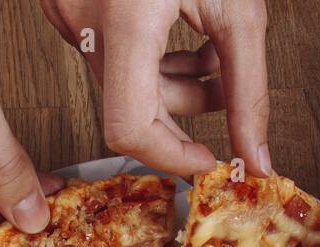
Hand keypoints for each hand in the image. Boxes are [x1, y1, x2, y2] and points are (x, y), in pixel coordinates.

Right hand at [41, 0, 269, 175]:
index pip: (131, 128)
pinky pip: (108, 53)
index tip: (207, 157)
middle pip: (132, 106)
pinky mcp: (64, 3)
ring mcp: (65, 9)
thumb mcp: (238, 9)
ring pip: (122, 83)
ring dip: (172, 82)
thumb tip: (256, 157)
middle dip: (186, 107)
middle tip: (224, 87)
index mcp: (124, 17)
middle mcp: (82, 16)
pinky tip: (178, 26)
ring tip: (212, 50)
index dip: (171, 155)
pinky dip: (148, 56)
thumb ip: (250, 91)